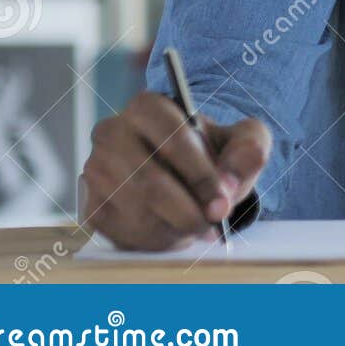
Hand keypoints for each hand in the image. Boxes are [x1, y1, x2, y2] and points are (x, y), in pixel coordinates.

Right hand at [82, 92, 271, 250]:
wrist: (183, 175)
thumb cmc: (211, 153)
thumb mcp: (242, 141)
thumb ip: (250, 147)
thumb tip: (233, 175)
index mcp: (147, 107)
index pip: (172, 138)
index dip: (201, 174)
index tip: (222, 199)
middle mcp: (111, 134)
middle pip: (150, 181)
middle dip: (189, 208)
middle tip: (215, 221)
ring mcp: (96, 171)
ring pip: (138, 210)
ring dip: (176, 225)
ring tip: (200, 225)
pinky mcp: (93, 206)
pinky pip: (126, 231)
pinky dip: (159, 238)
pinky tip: (177, 230)